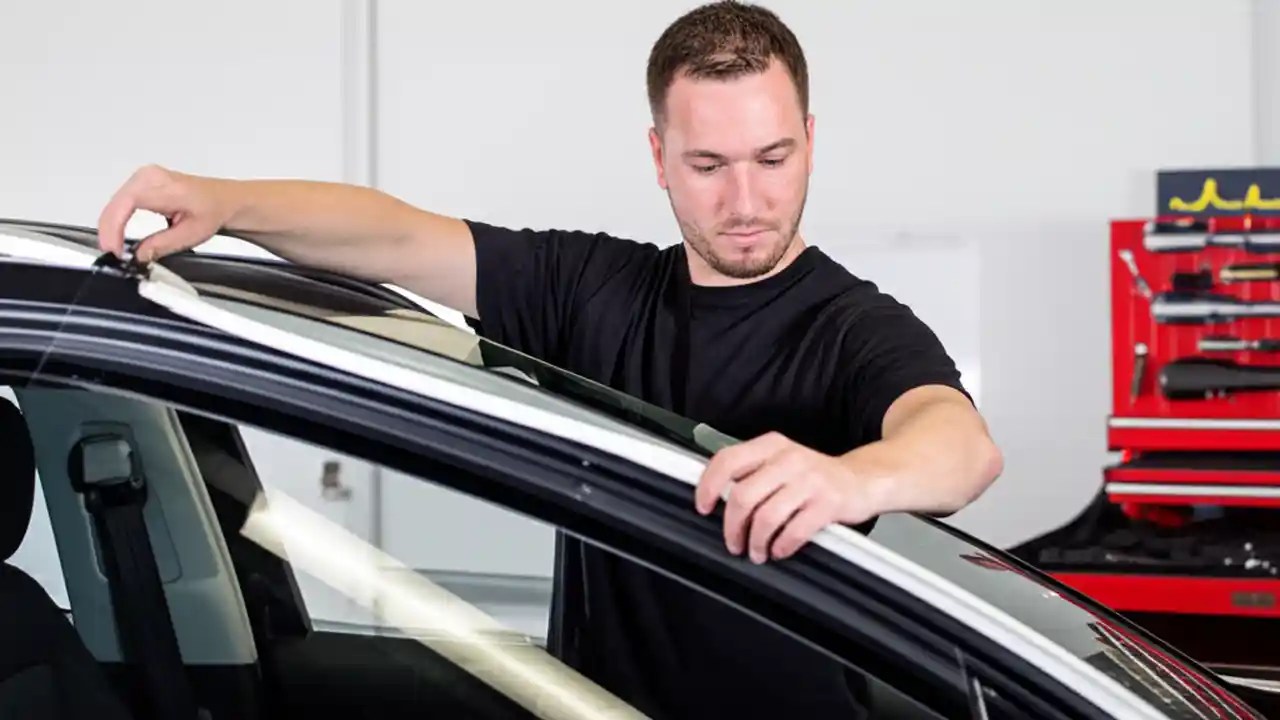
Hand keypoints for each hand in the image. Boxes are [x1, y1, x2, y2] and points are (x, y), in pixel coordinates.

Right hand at [98, 164, 234, 262]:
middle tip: (114, 254)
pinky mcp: (141, 183)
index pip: (125, 205)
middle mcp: (149, 176)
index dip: (114, 229)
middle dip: (109, 232)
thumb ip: (162, 245)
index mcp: (162, 186)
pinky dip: (117, 219)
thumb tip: (138, 255)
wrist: (224, 200)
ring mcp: (143, 177)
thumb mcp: (192, 234)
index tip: (113, 249)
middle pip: (115, 205)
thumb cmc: (214, 210)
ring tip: (116, 248)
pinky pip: (120, 202)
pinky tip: (119, 235)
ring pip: (114, 204)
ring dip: (111, 227)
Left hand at [694, 431, 876, 562]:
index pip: (728, 460)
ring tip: (756, 551)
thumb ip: (752, 472)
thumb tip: (715, 497)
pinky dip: (781, 546)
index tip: (703, 507)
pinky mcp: (828, 503)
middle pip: (743, 496)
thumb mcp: (781, 462)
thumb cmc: (814, 476)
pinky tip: (779, 550)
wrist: (862, 480)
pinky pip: (794, 531)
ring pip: (766, 517)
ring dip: (756, 542)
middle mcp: (789, 459)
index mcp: (771, 446)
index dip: (709, 486)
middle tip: (734, 542)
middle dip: (732, 526)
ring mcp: (810, 480)